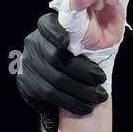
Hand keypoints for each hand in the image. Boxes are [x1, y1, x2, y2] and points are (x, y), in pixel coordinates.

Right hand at [17, 12, 107, 131]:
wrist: (60, 85)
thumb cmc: (78, 58)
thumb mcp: (84, 42)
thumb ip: (87, 37)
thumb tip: (106, 24)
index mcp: (46, 27)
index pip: (48, 26)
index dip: (56, 33)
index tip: (67, 42)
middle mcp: (33, 43)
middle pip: (56, 58)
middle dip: (83, 71)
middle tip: (101, 80)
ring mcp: (27, 63)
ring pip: (55, 79)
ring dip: (80, 90)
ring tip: (98, 96)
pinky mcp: (25, 83)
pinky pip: (50, 95)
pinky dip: (71, 102)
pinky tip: (85, 106)